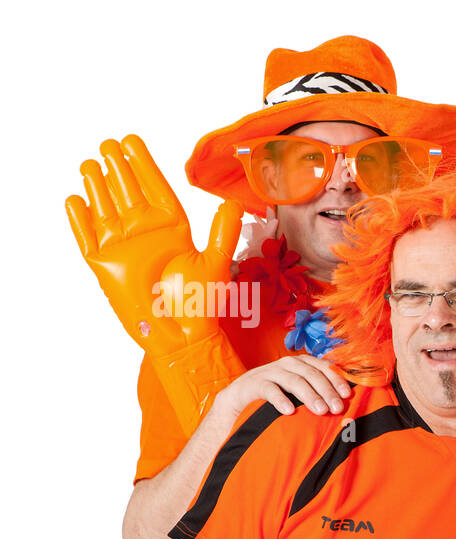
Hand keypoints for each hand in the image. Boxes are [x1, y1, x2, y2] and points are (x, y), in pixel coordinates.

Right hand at [66, 135, 241, 354]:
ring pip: (106, 209)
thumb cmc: (202, 302)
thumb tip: (233, 202)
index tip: (133, 142)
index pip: (155, 189)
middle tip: (109, 144)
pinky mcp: (105, 265)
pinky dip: (80, 219)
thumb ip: (222, 232)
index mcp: (173, 228)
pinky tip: (75, 199)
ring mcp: (125, 247)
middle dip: (119, 169)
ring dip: (98, 187)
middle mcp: (147, 233)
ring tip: (91, 164)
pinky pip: (87, 237)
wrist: (182, 334)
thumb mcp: (216, 262)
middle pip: (128, 193)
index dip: (143, 166)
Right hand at [215, 355, 351, 417]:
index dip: (336, 380)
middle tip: (336, 408)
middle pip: (312, 374)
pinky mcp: (254, 383)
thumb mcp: (297, 393)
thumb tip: (342, 411)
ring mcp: (271, 372)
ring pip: (294, 381)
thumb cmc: (276, 397)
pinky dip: (281, 399)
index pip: (324, 367)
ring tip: (320, 410)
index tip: (347, 395)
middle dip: (326, 391)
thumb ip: (316, 396)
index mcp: (302, 364)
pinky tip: (290, 410)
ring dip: (309, 395)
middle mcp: (288, 364)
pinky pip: (270, 390)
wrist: (239, 398)